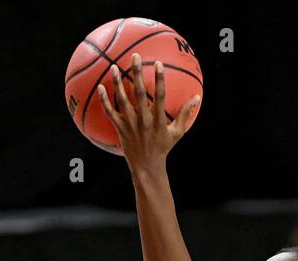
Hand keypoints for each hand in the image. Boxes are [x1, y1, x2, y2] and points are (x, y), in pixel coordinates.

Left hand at [97, 53, 200, 171]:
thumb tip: (197, 97)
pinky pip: (110, 113)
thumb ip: (186, 114)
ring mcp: (130, 125)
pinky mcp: (120, 129)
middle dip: (137, 74)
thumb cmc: (163, 148)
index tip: (158, 63)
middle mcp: (144, 121)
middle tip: (134, 57)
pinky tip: (100, 87)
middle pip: (140, 94)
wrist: (146, 167)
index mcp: (159, 121)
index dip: (159, 79)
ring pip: (122, 101)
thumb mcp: (178, 133)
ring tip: (113, 67)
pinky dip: (104, 101)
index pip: (160, 96)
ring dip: (117, 83)